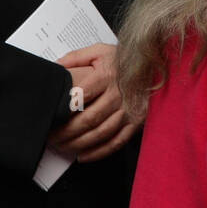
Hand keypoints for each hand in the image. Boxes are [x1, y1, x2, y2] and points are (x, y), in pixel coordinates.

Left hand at [47, 42, 137, 162]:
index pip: (82, 95)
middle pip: (89, 119)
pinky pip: (117, 141)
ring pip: (101, 133)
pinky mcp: (136, 122)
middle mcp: (118, 94)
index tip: (52, 116)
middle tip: (52, 137)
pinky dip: (99, 152)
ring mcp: (129, 110)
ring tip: (63, 146)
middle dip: (67, 132)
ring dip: (79, 144)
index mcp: (107, 76)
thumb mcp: (100, 51)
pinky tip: (84, 155)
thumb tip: (54, 67)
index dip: (65, 108)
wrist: (154, 66)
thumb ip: (75, 57)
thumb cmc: (124, 59)